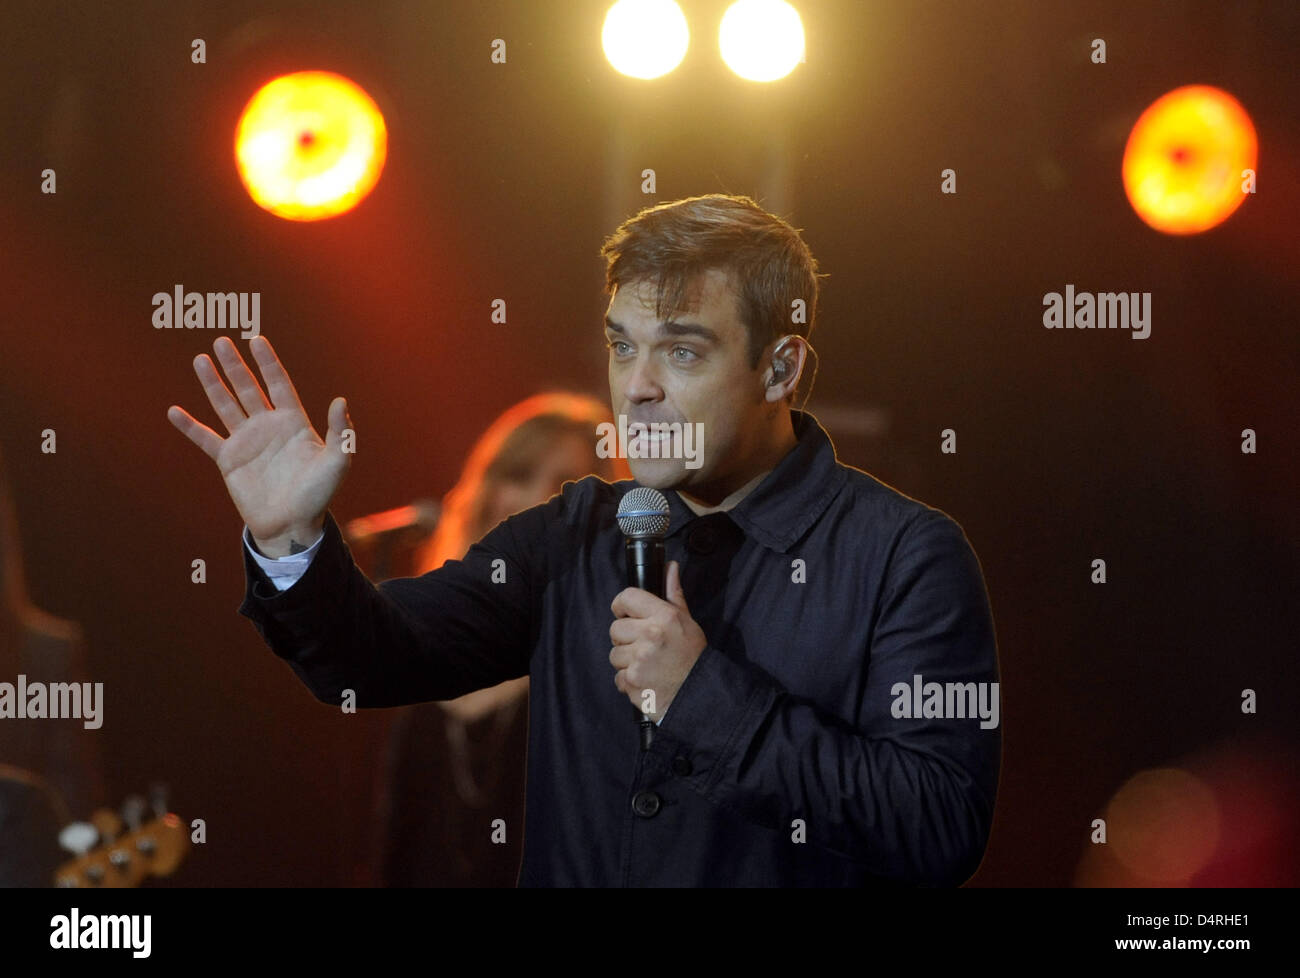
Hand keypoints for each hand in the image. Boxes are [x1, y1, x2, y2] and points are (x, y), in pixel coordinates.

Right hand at [166, 335, 351, 555]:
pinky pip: (206, 439)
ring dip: (213, 383)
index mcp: (293, 422)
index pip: (279, 384)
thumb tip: (340, 400)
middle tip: (221, 341)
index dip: (268, 362)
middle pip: (249, 388)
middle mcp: (268, 427)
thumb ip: (340, 432)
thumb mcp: (337, 463)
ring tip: (200, 359)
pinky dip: (189, 426)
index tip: (257, 340)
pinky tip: (174, 411)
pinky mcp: (229, 460)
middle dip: (235, 365)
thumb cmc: (318, 495)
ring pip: (226, 405)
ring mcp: (247, 442)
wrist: (292, 524)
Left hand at [609, 561, 706, 718]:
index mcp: (663, 616)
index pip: (626, 597)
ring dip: (626, 661)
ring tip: (647, 665)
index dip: (623, 606)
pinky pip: (618, 677)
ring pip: (614, 654)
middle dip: (626, 638)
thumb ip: (674, 594)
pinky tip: (646, 680)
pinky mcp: (632, 682)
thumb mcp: (687, 621)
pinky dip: (629, 681)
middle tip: (644, 646)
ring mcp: (639, 660)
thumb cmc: (693, 657)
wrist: (701, 694)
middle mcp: (650, 635)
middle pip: (615, 628)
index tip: (627, 615)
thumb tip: (670, 567)